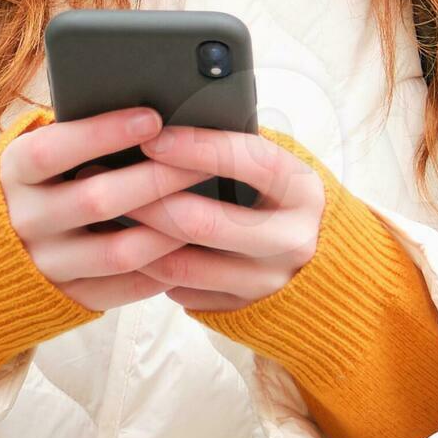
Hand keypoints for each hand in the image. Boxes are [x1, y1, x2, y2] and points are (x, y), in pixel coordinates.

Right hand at [0, 107, 214, 310]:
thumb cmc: (34, 186)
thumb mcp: (36, 157)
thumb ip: (76, 140)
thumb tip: (148, 117)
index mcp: (13, 174)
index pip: (54, 149)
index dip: (103, 133)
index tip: (152, 118)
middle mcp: (25, 220)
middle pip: (97, 200)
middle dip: (155, 179)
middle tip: (201, 161)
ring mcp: (46, 264)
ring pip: (118, 251)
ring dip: (168, 229)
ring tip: (204, 206)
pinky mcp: (69, 298)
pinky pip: (123, 289)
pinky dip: (160, 270)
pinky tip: (189, 248)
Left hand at [123, 127, 323, 315]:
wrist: (327, 269)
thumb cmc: (283, 201)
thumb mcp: (279, 173)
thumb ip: (240, 154)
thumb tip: (172, 126)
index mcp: (303, 191)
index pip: (250, 161)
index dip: (198, 147)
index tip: (154, 137)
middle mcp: (291, 240)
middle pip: (204, 223)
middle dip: (149, 198)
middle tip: (111, 179)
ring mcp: (268, 282)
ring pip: (184, 265)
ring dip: (139, 239)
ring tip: (110, 214)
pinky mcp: (245, 310)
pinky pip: (184, 292)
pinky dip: (152, 270)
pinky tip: (132, 247)